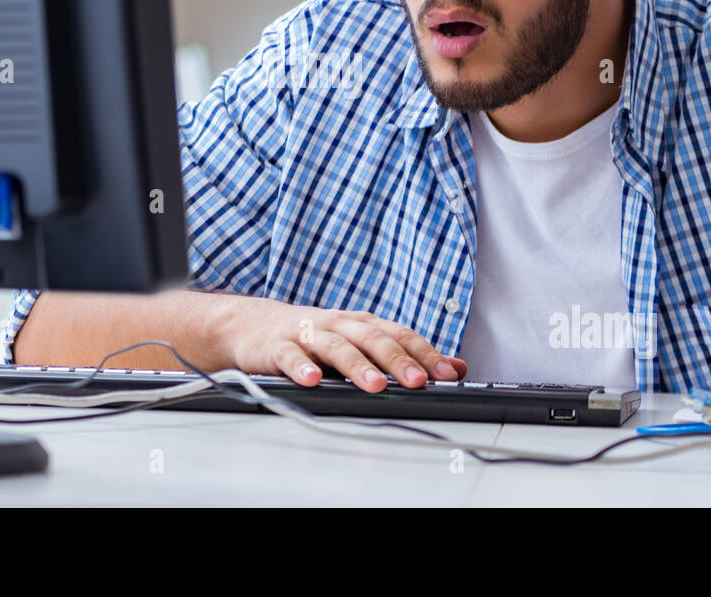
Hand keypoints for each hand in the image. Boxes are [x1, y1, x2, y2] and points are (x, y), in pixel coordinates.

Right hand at [209, 295, 466, 391]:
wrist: (254, 326)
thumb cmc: (315, 337)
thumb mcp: (362, 341)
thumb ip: (407, 354)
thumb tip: (457, 367)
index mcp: (362, 324)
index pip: (400, 334)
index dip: (425, 353)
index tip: (448, 375)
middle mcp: (339, 325)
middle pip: (372, 338)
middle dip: (396, 360)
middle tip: (417, 382)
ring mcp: (308, 334)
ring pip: (336, 347)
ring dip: (357, 366)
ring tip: (375, 386)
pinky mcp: (277, 346)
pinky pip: (290, 355)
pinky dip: (302, 367)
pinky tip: (313, 379)